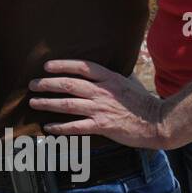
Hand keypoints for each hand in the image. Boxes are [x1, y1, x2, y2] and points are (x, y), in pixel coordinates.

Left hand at [27, 59, 168, 148]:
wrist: (159, 122)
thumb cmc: (144, 102)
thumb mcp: (129, 81)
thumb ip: (112, 76)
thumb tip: (101, 70)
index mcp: (109, 78)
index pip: (81, 66)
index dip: (62, 65)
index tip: (46, 66)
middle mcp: (102, 91)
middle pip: (69, 84)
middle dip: (47, 83)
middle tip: (32, 84)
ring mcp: (101, 109)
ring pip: (68, 104)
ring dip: (48, 103)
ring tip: (33, 102)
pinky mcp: (102, 126)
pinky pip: (76, 127)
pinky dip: (60, 128)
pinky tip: (49, 128)